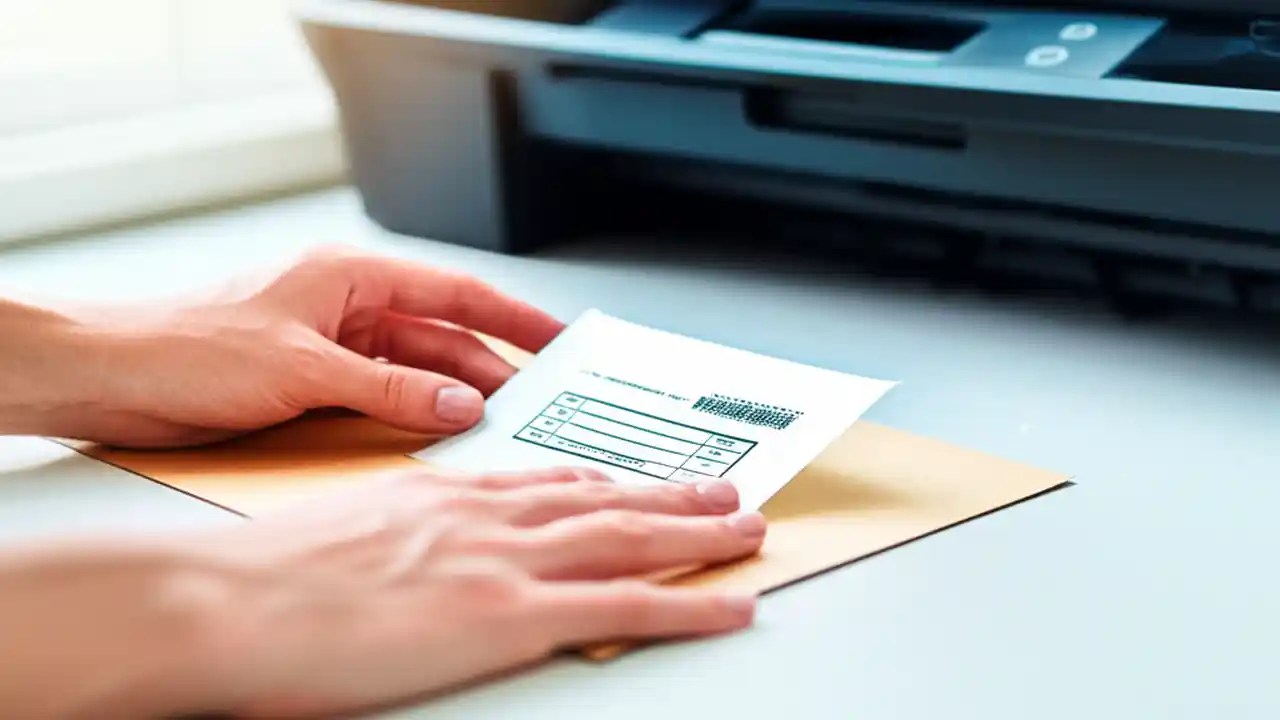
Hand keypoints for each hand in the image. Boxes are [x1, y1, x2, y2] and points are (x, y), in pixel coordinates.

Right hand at [0, 468, 764, 718]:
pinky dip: (689, 604)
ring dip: (697, 533)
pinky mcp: (511, 616)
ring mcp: (505, 562)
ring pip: (631, 538)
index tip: (632, 478)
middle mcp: (487, 518)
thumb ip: (396, 539)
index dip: (601, 481)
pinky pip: (628, 608)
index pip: (543, 482)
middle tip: (723, 488)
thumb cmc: (262, 580)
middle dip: (671, 494)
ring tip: (746, 527)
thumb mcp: (341, 537)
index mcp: (443, 500)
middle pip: (604, 498)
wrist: (224, 600)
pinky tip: (729, 603)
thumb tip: (410, 558)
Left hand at [37, 247, 564, 446]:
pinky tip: (435, 437)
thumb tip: (457, 403)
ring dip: (449, 396)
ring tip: (496, 426)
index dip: (511, 315)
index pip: (454, 292)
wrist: (117, 379)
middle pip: (440, 337)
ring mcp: (333, 346)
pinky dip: (410, 414)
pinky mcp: (314, 382)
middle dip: (486, 368)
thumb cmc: (189, 347)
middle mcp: (348, 307)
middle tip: (533, 403)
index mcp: (351, 276)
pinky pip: (383, 396)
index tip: (555, 337)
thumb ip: (391, 388)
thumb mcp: (306, 368)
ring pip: (415, 370)